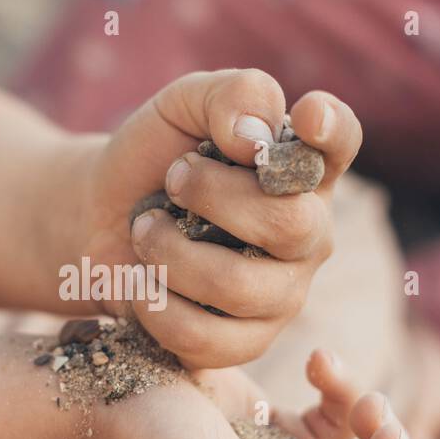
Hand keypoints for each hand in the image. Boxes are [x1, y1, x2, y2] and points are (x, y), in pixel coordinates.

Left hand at [79, 69, 361, 367]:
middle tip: (171, 179)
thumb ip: (228, 97)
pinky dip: (158, 307)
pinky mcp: (245, 342)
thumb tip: (253, 137)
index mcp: (303, 167)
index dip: (332, 130)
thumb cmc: (152, 158)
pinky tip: (143, 281)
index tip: (305, 116)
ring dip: (171, 253)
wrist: (98, 217)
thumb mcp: (181, 105)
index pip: (341, 143)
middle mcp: (308, 232)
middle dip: (214, 197)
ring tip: (145, 231)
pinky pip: (207, 338)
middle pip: (292, 225)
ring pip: (240, 287)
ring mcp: (282, 293)